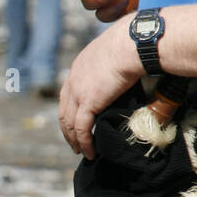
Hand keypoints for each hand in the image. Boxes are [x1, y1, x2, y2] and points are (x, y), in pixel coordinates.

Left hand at [57, 16, 143, 159]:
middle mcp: (73, 80)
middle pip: (64, 111)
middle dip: (68, 129)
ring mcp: (78, 92)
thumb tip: (125, 71)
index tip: (75, 122)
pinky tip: (89, 152)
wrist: (132, 44)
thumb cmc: (131, 44)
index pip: (68, 94)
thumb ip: (112, 65)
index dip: (70, 110)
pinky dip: (84, 143)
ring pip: (70, 123)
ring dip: (75, 140)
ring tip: (81, 152)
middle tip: (74, 143)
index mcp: (78, 67)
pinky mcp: (87, 103)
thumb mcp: (115, 52)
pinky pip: (82, 129)